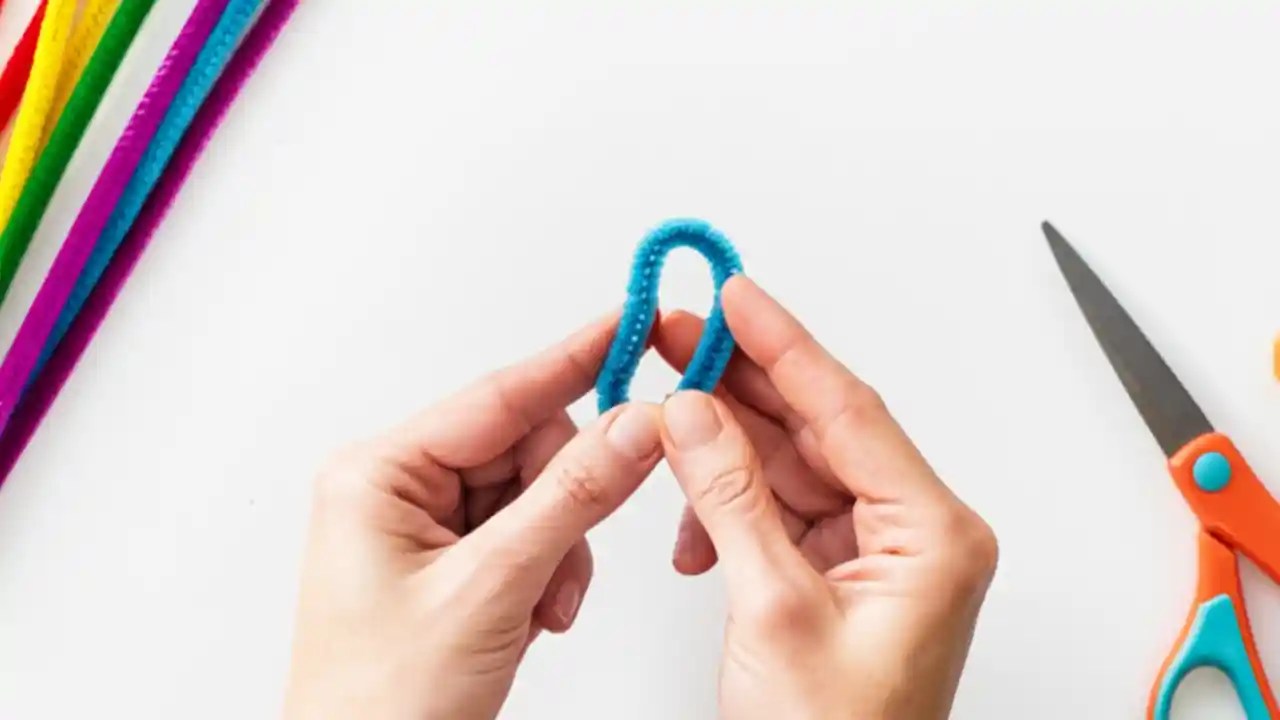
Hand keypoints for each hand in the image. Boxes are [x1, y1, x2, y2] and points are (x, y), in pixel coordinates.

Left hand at [283, 314, 662, 719]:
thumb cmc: (382, 705)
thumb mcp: (491, 590)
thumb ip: (571, 498)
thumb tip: (634, 426)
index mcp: (377, 475)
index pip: (498, 397)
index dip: (572, 361)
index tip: (629, 324)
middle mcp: (395, 488)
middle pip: (524, 447)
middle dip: (564, 503)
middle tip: (571, 558)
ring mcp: (421, 526)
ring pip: (535, 493)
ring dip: (558, 548)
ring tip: (542, 608)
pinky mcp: (447, 561)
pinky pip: (525, 533)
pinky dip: (547, 570)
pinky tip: (533, 614)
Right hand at [654, 276, 997, 719]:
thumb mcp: (772, 610)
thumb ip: (730, 498)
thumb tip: (691, 414)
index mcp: (933, 536)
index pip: (849, 411)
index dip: (783, 344)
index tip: (735, 294)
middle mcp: (915, 535)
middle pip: (819, 429)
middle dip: (742, 383)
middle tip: (680, 334)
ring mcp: (877, 554)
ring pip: (792, 467)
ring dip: (724, 444)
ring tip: (666, 408)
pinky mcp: (840, 574)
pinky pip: (779, 511)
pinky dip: (727, 506)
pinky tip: (689, 512)